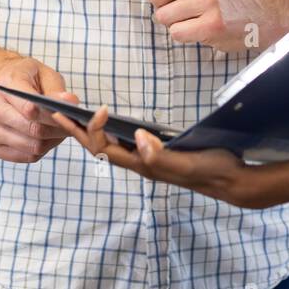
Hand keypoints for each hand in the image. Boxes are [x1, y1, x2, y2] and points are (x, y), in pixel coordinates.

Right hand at [0, 57, 79, 163]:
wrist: (2, 87)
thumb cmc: (27, 78)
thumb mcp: (44, 74)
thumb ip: (57, 90)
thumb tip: (71, 103)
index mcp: (5, 85)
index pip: (30, 109)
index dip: (54, 116)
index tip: (71, 115)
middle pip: (33, 130)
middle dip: (58, 130)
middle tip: (73, 125)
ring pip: (32, 147)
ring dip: (53, 141)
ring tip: (61, 129)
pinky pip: (27, 156)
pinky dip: (43, 149)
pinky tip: (48, 137)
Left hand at [51, 106, 268, 208]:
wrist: (232, 180)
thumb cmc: (211, 169)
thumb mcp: (187, 162)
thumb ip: (161, 155)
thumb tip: (137, 138)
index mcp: (143, 165)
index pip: (106, 149)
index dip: (95, 129)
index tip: (99, 108)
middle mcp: (141, 163)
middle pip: (99, 148)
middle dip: (76, 131)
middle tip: (56, 112)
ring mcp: (148, 159)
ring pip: (110, 146)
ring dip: (89, 132)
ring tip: (74, 116)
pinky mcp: (157, 154)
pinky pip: (124, 144)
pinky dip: (110, 132)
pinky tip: (111, 124)